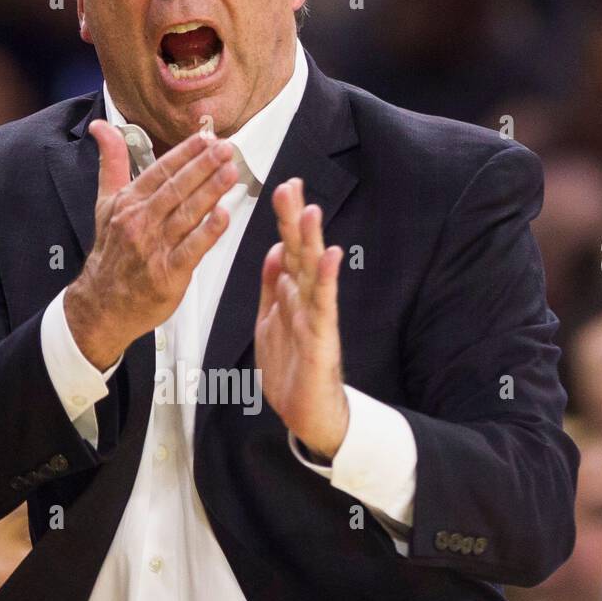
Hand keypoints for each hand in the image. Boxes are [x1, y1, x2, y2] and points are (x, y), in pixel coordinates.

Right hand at [65, 121, 238, 368]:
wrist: (102, 303)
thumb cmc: (111, 253)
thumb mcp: (105, 203)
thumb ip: (112, 163)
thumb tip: (102, 128)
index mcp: (129, 202)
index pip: (161, 171)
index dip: (185, 153)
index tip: (206, 138)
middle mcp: (140, 222)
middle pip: (176, 188)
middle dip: (203, 166)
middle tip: (225, 149)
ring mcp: (154, 248)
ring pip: (186, 214)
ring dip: (210, 191)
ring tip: (230, 172)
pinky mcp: (167, 273)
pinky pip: (192, 249)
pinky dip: (208, 232)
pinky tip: (223, 215)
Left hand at [255, 177, 349, 459]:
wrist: (308, 415)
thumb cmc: (293, 370)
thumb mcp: (271, 321)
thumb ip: (272, 287)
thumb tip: (273, 250)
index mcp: (290, 296)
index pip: (287, 250)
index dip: (284, 220)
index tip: (282, 187)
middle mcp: (307, 300)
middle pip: (300, 253)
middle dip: (295, 220)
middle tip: (291, 185)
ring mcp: (317, 317)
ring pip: (313, 273)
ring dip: (312, 242)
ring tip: (311, 211)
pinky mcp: (322, 338)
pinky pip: (324, 306)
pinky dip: (327, 281)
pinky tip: (331, 257)